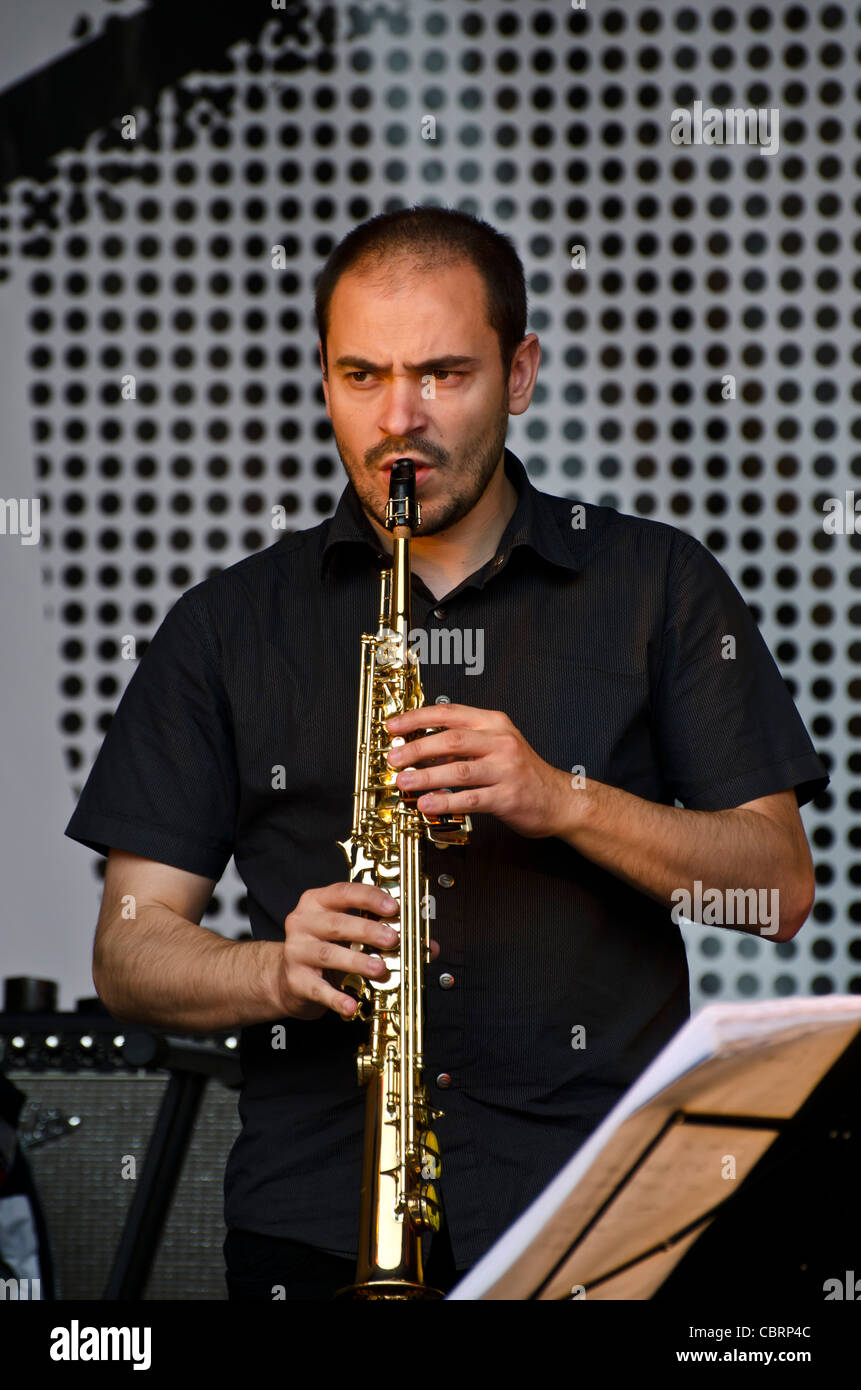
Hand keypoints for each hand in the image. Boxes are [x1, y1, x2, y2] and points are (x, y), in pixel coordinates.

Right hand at [277, 881, 438, 1020]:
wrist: (285, 977)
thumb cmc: (324, 947)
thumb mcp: (348, 933)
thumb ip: (384, 933)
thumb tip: (429, 946)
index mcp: (318, 902)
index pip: (344, 892)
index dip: (370, 898)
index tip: (394, 907)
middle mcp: (304, 922)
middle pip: (337, 923)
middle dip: (367, 931)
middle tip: (393, 939)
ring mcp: (297, 951)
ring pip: (329, 954)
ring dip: (357, 962)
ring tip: (381, 969)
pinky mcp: (296, 980)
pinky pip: (318, 990)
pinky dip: (337, 998)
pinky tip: (352, 1005)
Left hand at [385, 703, 571, 839]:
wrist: (559, 798)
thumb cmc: (522, 772)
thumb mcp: (495, 746)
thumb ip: (462, 743)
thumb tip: (419, 747)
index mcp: (494, 723)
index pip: (449, 712)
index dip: (416, 718)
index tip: (393, 726)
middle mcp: (501, 742)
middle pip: (451, 739)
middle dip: (416, 748)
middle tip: (393, 757)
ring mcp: (506, 769)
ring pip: (458, 769)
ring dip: (425, 776)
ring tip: (403, 782)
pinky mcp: (507, 796)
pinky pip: (470, 799)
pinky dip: (445, 801)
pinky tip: (427, 804)